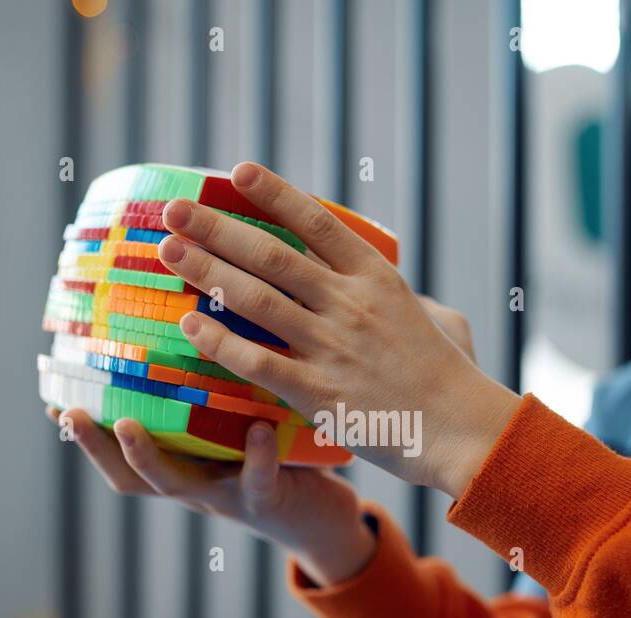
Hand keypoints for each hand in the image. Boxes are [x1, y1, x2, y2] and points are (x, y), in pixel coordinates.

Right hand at [47, 406, 376, 586]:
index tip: (50, 401)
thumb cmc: (281, 459)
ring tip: (127, 425)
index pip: (119, 454)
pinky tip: (260, 430)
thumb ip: (213, 394)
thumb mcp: (240, 427)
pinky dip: (257, 457)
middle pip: (130, 476)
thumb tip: (192, 323)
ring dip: (148, 458)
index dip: (84, 433)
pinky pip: (259, 480)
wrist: (325, 521)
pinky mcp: (269, 501)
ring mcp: (227, 498)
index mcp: (182, 465)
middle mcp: (194, 487)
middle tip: (68, 414)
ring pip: (177, 485)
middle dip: (96, 446)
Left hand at [155, 161, 520, 499]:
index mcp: (377, 278)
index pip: (317, 222)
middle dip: (217, 227)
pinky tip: (191, 326)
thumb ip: (401, 300)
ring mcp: (331, 347)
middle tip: (174, 210)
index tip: (237, 172)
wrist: (462, 431)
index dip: (273, 194)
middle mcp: (349, 304)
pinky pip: (257, 361)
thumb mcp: (438, 318)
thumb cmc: (452, 377)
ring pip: (256, 299)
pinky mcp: (317, 392)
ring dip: (207, 271)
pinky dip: (220, 342)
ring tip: (168, 252)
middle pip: (271, 254)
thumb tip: (385, 293)